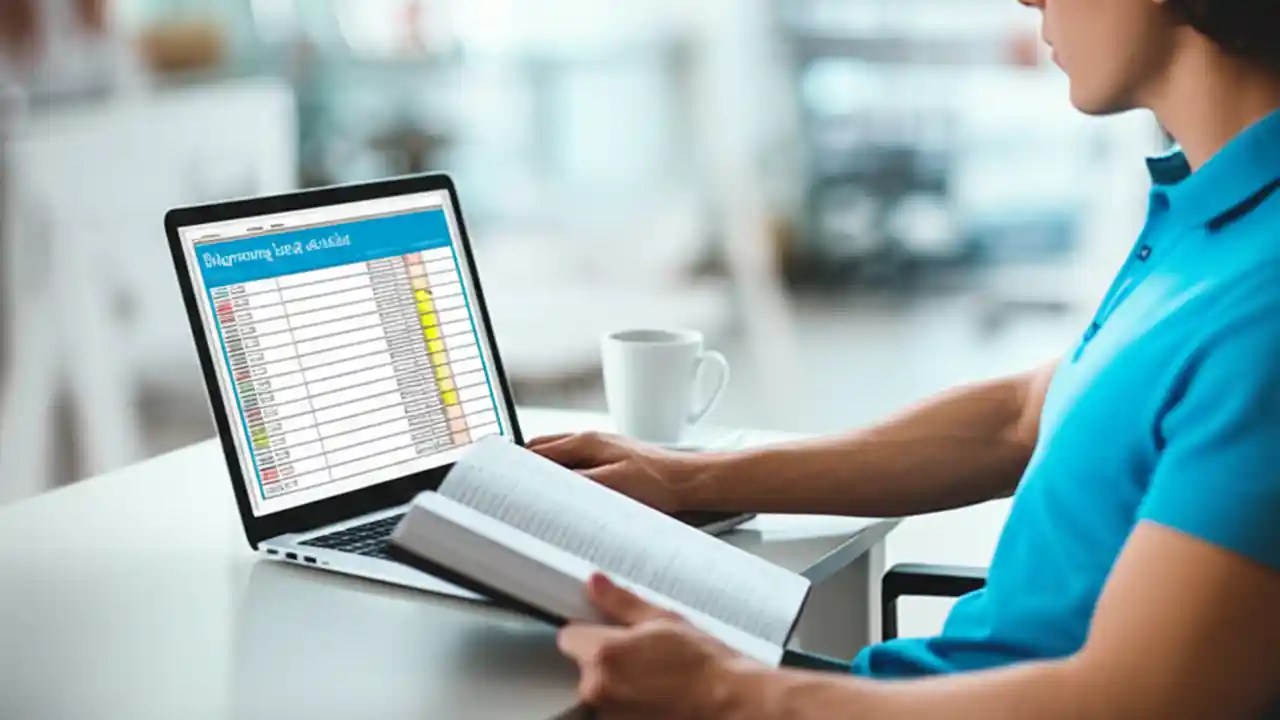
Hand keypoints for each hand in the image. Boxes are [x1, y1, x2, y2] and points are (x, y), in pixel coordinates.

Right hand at [527, 432, 703, 512]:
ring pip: (558, 457)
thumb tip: (546, 485)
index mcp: (586, 441)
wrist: (688, 482)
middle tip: (511, 489)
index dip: (517, 466)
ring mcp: (599, 449)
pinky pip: (574, 465)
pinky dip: (562, 477)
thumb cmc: (657, 482)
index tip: (502, 479)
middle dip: (525, 467)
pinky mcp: (609, 461)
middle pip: (543, 450)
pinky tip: (564, 494)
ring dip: (544, 472)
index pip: (538, 451)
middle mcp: (590, 440)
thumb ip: (577, 482)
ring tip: (531, 494)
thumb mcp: (612, 485)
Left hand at [558, 574, 758, 718]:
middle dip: (606, 657)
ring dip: (618, 682)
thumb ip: (620, 602)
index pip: (568, 635)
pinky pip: (615, 709)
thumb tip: (596, 584)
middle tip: (640, 653)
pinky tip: (656, 693)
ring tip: (654, 676)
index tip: (604, 628)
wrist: (732, 703)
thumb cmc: (707, 666)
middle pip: (584, 665)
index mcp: (603, 655)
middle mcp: (599, 689)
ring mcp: (609, 715)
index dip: (588, 629)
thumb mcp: (663, 620)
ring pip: (601, 689)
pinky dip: (629, 702)